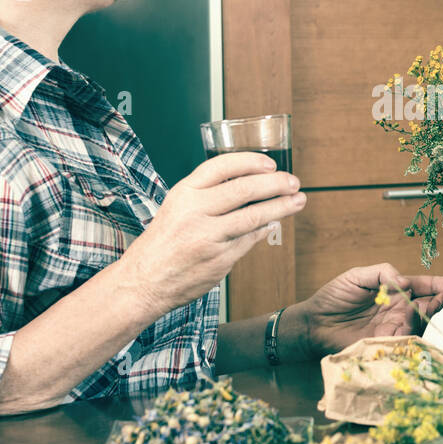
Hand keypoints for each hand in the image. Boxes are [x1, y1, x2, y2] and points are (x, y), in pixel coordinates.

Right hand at [119, 152, 305, 318]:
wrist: (144, 281)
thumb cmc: (163, 243)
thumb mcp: (177, 207)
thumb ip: (207, 194)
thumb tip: (248, 183)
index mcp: (184, 193)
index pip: (222, 166)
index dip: (251, 161)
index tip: (270, 164)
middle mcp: (196, 212)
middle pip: (244, 189)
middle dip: (275, 183)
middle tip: (293, 182)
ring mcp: (209, 237)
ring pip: (254, 216)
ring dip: (281, 207)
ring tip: (298, 201)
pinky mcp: (220, 260)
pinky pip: (250, 240)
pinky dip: (264, 230)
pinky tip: (274, 224)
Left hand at [297, 263, 442, 356]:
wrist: (313, 324)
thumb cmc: (333, 298)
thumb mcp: (357, 276)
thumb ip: (382, 272)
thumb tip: (405, 281)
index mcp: (397, 291)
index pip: (428, 286)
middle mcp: (400, 310)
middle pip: (432, 305)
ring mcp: (395, 328)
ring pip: (422, 322)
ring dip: (430, 312)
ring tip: (431, 304)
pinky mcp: (386, 344)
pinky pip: (405, 339)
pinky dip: (410, 331)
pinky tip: (410, 322)